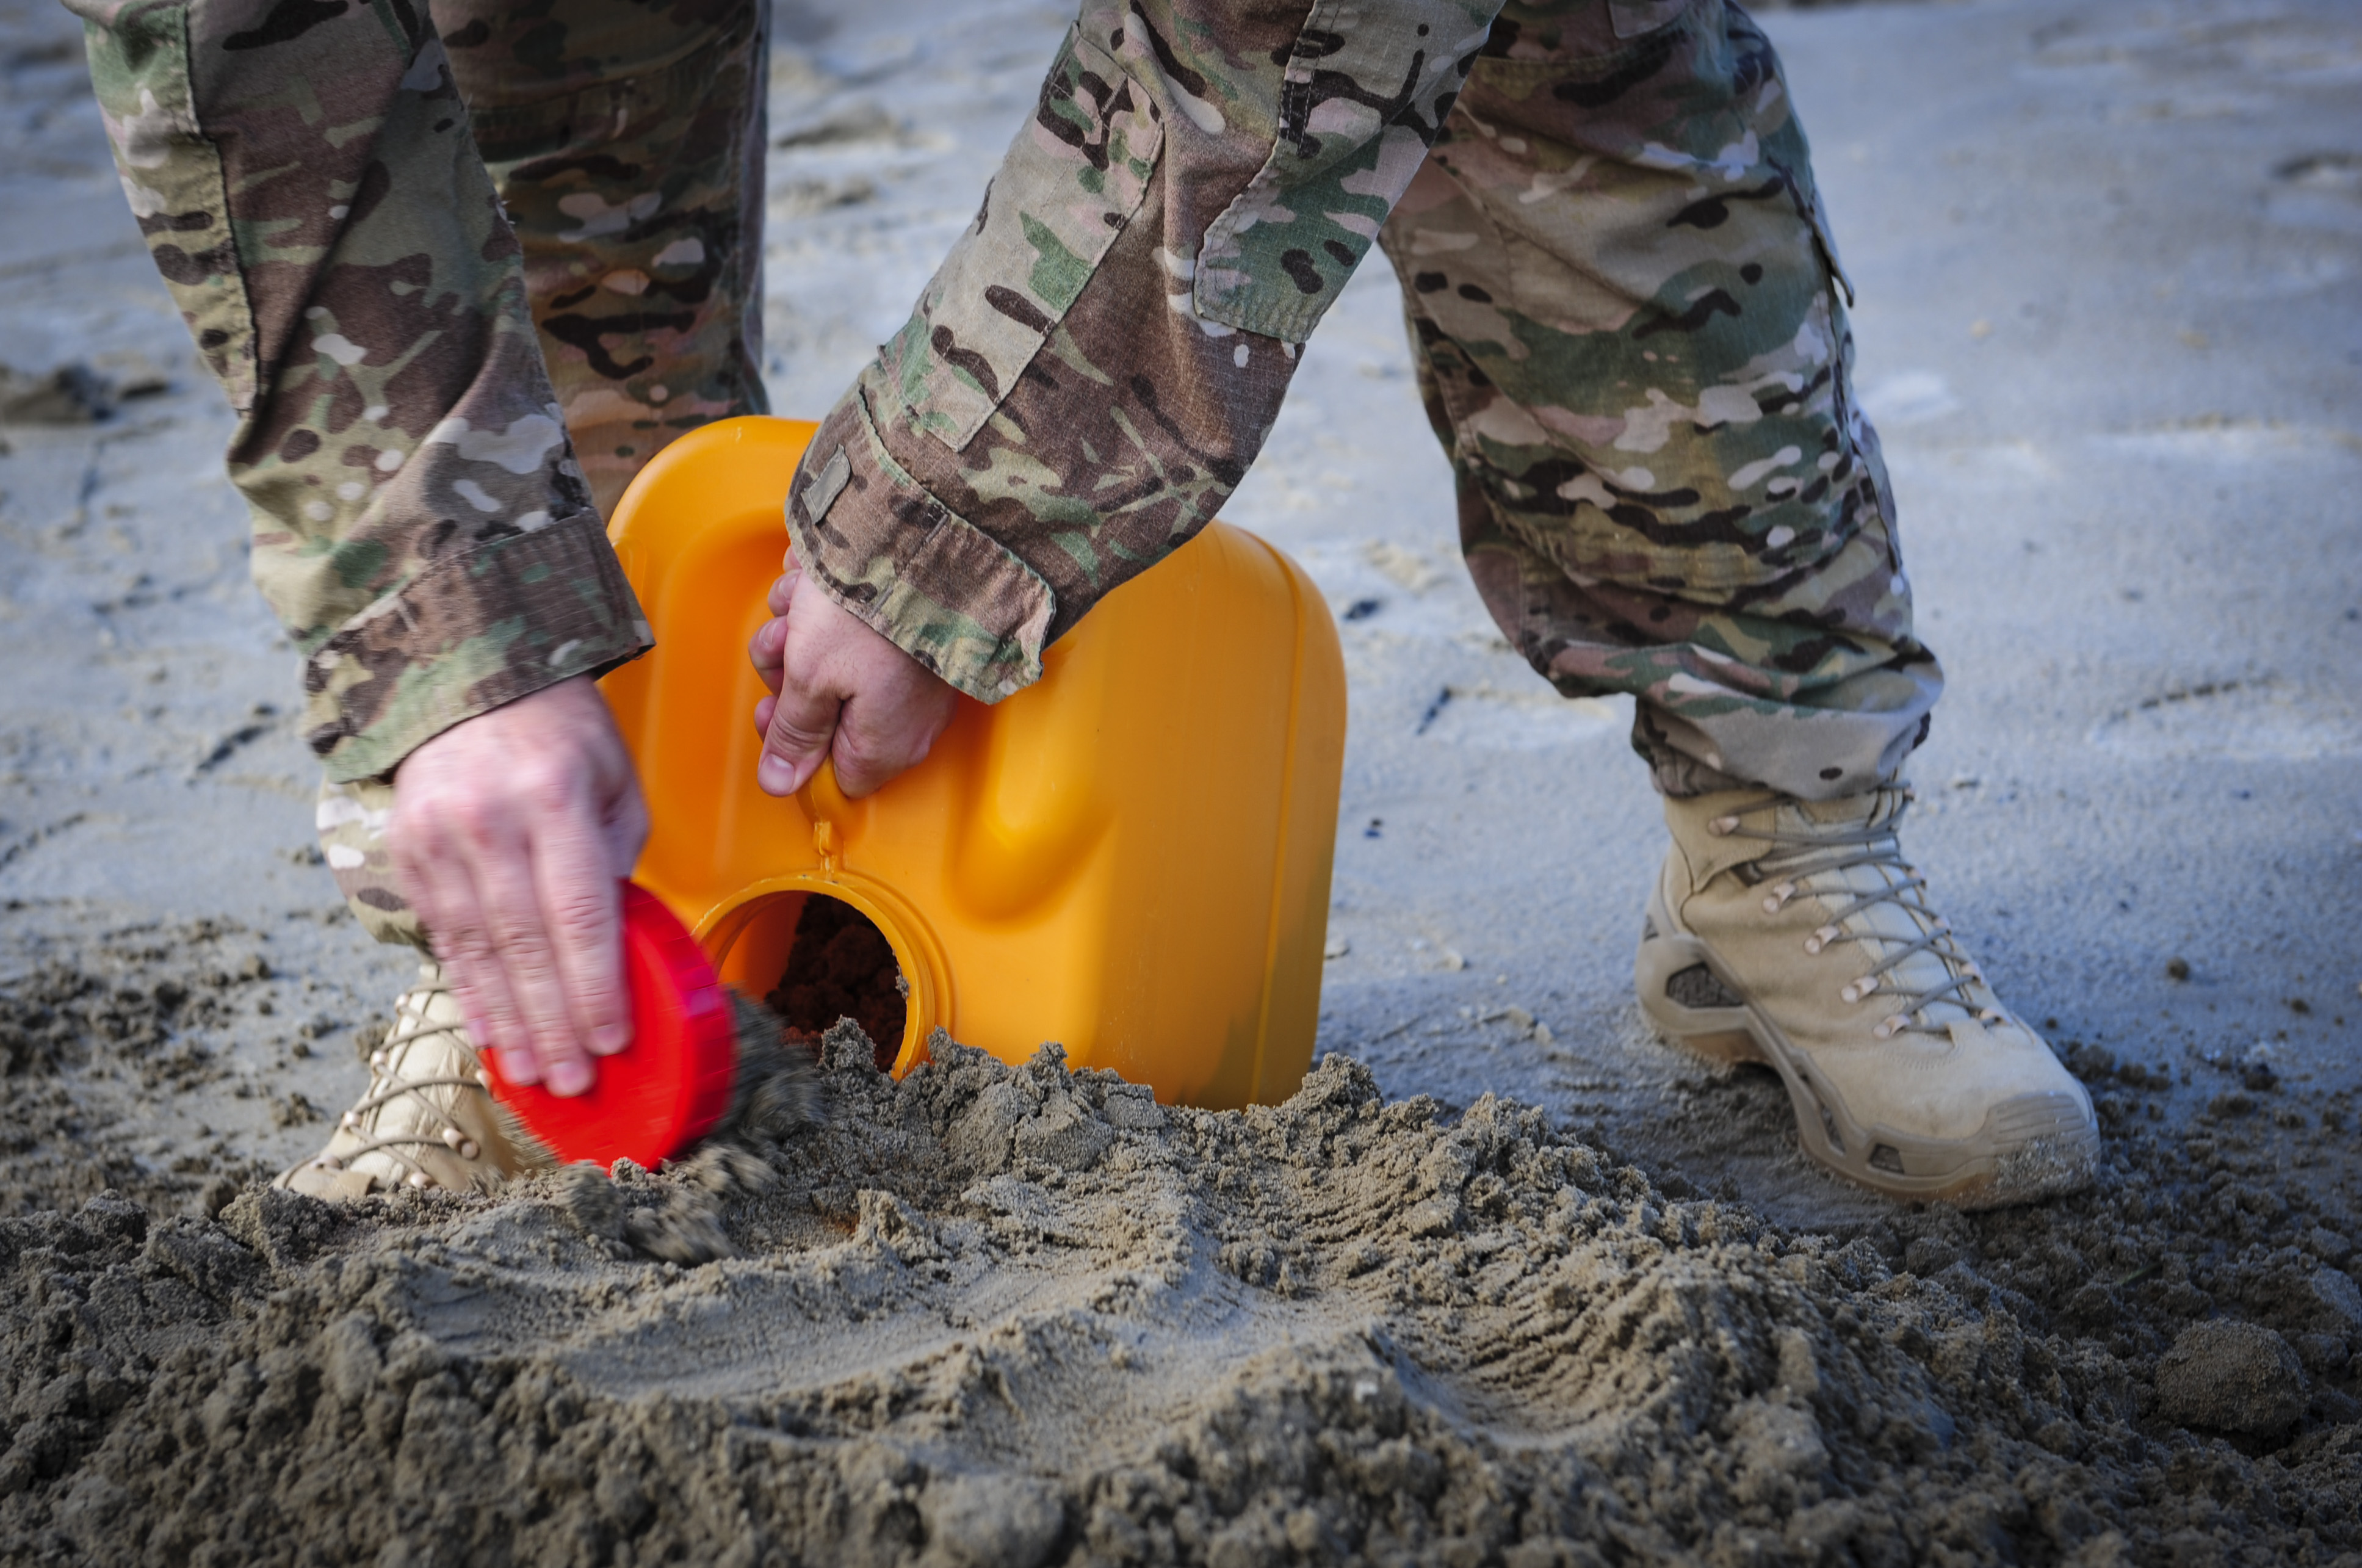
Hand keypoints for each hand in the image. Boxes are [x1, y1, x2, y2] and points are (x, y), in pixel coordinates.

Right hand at [388, 676, 647, 1095]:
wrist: (464, 672)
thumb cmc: (561, 731)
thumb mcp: (613, 780)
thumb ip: (616, 858)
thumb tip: (613, 941)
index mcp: (552, 799)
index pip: (577, 913)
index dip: (593, 986)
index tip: (612, 1040)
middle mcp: (488, 822)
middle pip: (525, 944)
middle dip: (553, 1023)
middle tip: (575, 1081)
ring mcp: (437, 838)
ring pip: (477, 950)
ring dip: (508, 1020)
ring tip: (535, 1074)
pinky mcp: (405, 851)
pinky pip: (443, 935)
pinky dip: (468, 987)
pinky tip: (490, 1028)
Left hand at [748, 558, 956, 798]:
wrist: (922, 538)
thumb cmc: (867, 611)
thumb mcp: (810, 677)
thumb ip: (794, 733)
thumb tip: (778, 782)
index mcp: (883, 745)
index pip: (831, 776)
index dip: (793, 745)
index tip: (773, 710)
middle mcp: (907, 720)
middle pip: (828, 720)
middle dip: (792, 676)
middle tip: (782, 643)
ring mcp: (914, 679)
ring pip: (835, 670)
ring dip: (802, 633)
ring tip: (801, 599)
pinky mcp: (914, 638)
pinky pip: (859, 637)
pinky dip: (831, 609)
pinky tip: (820, 583)